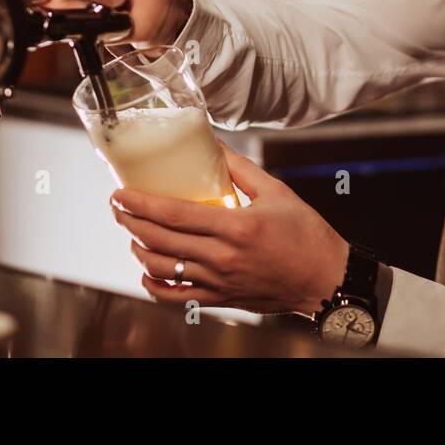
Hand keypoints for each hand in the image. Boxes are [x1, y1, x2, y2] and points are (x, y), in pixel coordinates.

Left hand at [110, 142, 350, 316]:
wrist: (325, 279)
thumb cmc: (306, 235)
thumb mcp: (278, 192)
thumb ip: (242, 169)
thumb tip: (214, 145)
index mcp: (236, 227)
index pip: (174, 214)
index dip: (141, 203)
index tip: (121, 193)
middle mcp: (223, 257)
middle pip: (160, 240)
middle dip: (130, 222)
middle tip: (119, 207)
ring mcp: (219, 282)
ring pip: (162, 269)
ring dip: (139, 249)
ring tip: (133, 233)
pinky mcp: (222, 299)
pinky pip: (176, 297)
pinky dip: (154, 285)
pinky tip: (148, 270)